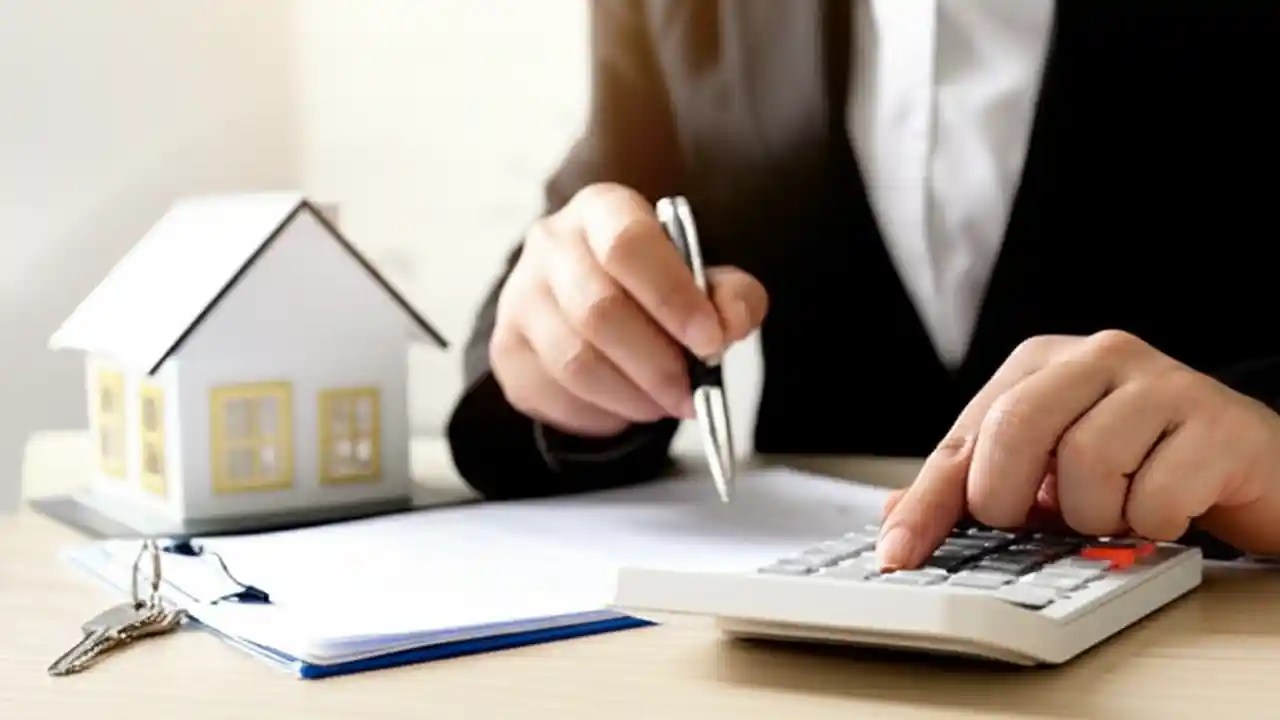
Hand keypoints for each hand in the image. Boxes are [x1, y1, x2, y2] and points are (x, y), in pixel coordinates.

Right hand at [490, 183, 767, 436]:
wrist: (590, 302)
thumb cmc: (653, 286)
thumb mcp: (703, 280)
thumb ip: (731, 296)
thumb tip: (730, 323)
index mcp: (603, 209)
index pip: (628, 246)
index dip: (672, 298)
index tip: (711, 341)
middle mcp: (550, 244)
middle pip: (598, 311)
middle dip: (656, 365)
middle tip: (692, 395)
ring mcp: (519, 297)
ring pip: (574, 362)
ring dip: (631, 397)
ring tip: (663, 404)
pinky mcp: (507, 349)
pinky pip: (554, 396)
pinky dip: (600, 414)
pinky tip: (624, 405)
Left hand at [878, 330, 1279, 568]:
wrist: (1249, 467)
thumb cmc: (1140, 466)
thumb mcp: (1048, 475)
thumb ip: (977, 488)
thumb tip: (899, 518)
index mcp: (1041, 365)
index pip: (965, 436)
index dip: (928, 502)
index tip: (899, 552)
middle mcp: (1096, 357)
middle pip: (1015, 428)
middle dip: (1011, 498)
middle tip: (1034, 524)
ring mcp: (1160, 382)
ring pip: (1088, 462)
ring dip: (1095, 514)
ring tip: (1118, 509)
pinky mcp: (1216, 423)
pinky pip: (1156, 494)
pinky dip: (1153, 522)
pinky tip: (1166, 509)